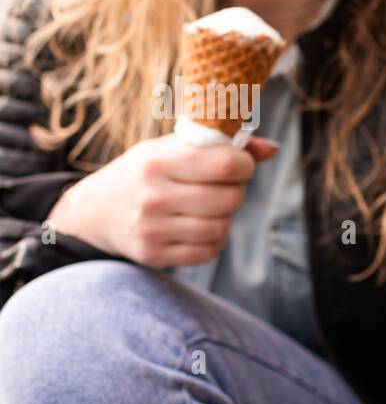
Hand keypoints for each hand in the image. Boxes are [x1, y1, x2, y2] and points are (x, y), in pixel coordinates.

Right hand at [46, 133, 278, 267]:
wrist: (95, 212)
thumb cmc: (146, 173)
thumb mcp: (171, 149)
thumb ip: (221, 148)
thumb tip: (273, 149)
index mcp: (156, 162)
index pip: (225, 165)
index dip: (244, 165)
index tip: (238, 164)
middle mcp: (153, 196)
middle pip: (230, 199)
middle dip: (236, 191)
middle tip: (223, 186)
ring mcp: (152, 230)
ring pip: (222, 227)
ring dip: (225, 217)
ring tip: (208, 206)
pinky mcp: (154, 255)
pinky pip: (210, 251)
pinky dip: (213, 239)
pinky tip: (198, 226)